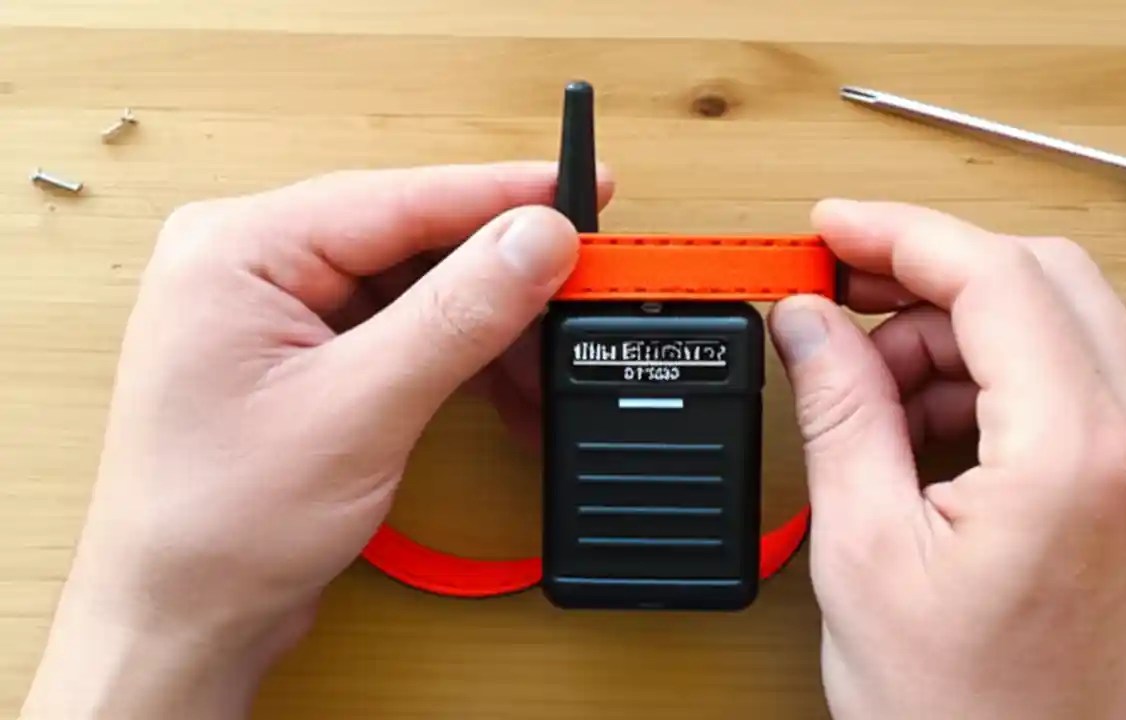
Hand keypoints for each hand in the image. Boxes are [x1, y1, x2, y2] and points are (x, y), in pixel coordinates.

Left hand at [22, 162, 611, 719]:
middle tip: (583, 286)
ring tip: (545, 364)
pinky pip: (398, 325)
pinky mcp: (303, 350)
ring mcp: (276, 308)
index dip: (502, 194)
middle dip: (500, 273)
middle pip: (410, 237)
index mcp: (238, 248)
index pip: (397, 197)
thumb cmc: (223, 523)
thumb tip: (537, 239)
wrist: (183, 618)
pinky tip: (504, 383)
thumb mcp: (360, 409)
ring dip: (486, 324)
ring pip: (414, 284)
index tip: (585, 186)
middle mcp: (252, 261)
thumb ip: (456, 314)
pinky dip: (457, 354)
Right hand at [768, 201, 1125, 719]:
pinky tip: (920, 425)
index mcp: (1077, 455)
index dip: (902, 234)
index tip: (835, 228)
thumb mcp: (863, 549)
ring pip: (1057, 321)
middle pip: (1041, 278)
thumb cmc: (958, 711)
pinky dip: (990, 376)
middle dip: (929, 275)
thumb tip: (809, 323)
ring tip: (870, 388)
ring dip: (956, 329)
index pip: (998, 277)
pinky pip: (1070, 379)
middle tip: (842, 298)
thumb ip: (838, 411)